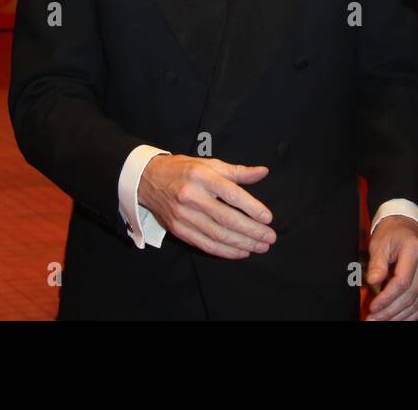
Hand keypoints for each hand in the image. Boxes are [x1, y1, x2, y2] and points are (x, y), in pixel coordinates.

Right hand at [137, 155, 276, 259]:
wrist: (147, 180)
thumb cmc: (183, 170)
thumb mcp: (209, 164)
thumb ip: (237, 171)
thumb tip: (263, 172)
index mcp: (201, 176)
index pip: (231, 194)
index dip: (252, 207)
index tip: (268, 218)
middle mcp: (192, 197)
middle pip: (226, 218)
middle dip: (251, 231)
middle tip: (270, 237)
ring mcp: (183, 216)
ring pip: (217, 235)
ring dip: (242, 244)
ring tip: (260, 247)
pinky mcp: (178, 230)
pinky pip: (205, 244)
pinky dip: (225, 251)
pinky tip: (241, 252)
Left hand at [364, 216, 417, 320]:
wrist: (408, 225)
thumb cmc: (393, 232)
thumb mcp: (379, 241)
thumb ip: (377, 263)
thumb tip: (373, 282)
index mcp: (415, 250)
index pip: (402, 281)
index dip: (387, 297)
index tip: (373, 306)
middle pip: (410, 296)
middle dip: (390, 311)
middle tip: (373, 319)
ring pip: (416, 303)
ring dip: (398, 316)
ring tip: (381, 320)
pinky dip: (409, 315)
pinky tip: (396, 318)